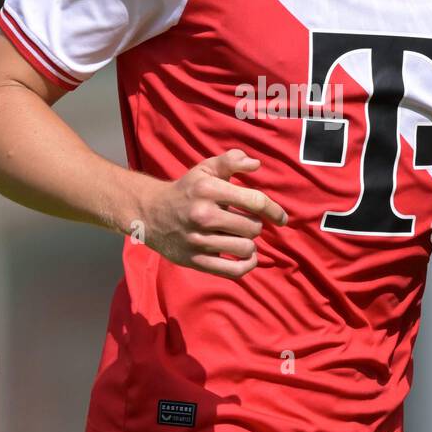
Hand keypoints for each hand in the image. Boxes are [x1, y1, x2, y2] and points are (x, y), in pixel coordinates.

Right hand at [136, 148, 287, 278]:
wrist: (150, 213)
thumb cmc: (186, 190)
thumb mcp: (205, 169)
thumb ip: (231, 161)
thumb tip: (256, 164)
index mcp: (209, 189)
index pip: (255, 201)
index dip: (274, 210)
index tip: (282, 218)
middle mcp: (203, 215)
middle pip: (253, 227)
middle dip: (255, 225)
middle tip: (245, 223)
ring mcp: (198, 240)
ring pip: (245, 248)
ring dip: (249, 244)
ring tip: (242, 237)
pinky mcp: (195, 260)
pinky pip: (232, 270)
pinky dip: (247, 266)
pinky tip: (248, 258)